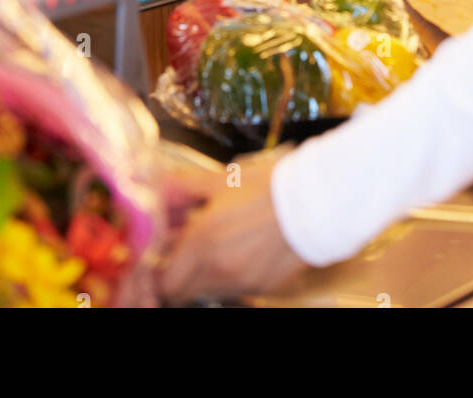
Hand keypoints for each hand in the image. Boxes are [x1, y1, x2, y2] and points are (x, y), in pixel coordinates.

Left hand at [156, 152, 305, 302]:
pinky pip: (233, 289)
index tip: (162, 254)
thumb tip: (162, 185)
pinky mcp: (263, 287)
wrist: (315, 201)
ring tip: (213, 248)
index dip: (157, 270)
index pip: (164, 280)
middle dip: (176, 275)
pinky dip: (227, 277)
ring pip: (206, 292)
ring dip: (201, 276)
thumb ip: (185, 187)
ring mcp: (242, 282)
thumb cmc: (269, 186)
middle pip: (181, 292)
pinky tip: (238, 251)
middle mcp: (219, 268)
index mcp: (203, 240)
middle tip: (182, 253)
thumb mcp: (222, 178)